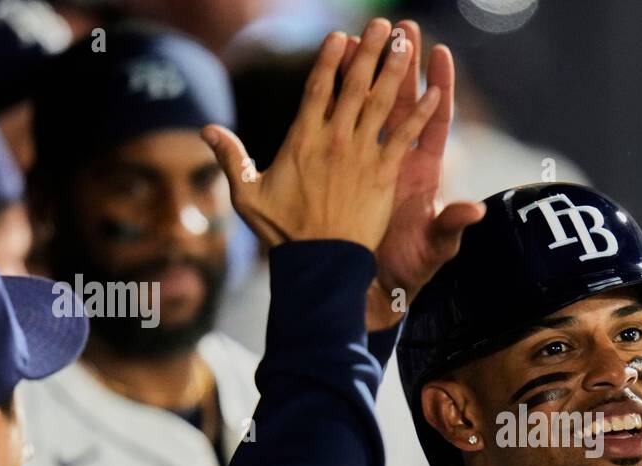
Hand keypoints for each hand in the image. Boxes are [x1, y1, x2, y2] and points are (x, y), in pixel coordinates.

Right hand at [200, 19, 440, 249]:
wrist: (319, 264)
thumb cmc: (282, 233)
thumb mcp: (248, 196)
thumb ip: (231, 159)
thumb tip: (205, 130)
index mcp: (302, 139)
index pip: (318, 88)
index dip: (329, 60)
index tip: (339, 36)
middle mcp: (335, 140)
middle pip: (356, 85)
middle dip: (370, 51)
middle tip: (384, 24)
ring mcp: (362, 155)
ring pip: (383, 102)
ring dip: (397, 69)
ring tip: (408, 40)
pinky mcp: (383, 175)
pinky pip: (406, 137)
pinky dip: (422, 114)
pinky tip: (436, 91)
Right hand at [349, 20, 484, 329]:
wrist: (376, 288)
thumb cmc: (410, 269)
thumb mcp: (435, 248)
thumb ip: (452, 226)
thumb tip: (477, 211)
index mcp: (424, 172)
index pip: (435, 119)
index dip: (438, 87)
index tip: (439, 53)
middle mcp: (404, 162)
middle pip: (406, 103)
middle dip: (405, 65)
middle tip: (402, 27)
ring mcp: (378, 165)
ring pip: (375, 110)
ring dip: (375, 73)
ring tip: (373, 35)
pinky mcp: (355, 173)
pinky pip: (350, 132)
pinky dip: (346, 104)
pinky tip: (338, 73)